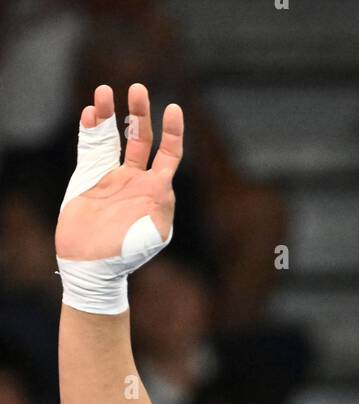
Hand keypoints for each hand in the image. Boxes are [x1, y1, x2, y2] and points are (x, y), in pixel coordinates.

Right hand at [55, 82, 182, 262]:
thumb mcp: (153, 233)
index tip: (173, 109)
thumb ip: (161, 206)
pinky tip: (91, 112)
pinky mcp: (89, 175)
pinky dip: (90, 128)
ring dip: (110, 112)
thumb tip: (163, 184)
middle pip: (140, 137)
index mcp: (155, 190)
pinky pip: (90, 145)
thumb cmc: (127, 253)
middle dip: (139, 112)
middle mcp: (135, 178)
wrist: (92, 264)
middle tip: (137, 88)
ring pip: (112, 135)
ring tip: (104, 91)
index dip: (173, 131)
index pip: (169, 154)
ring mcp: (111, 174)